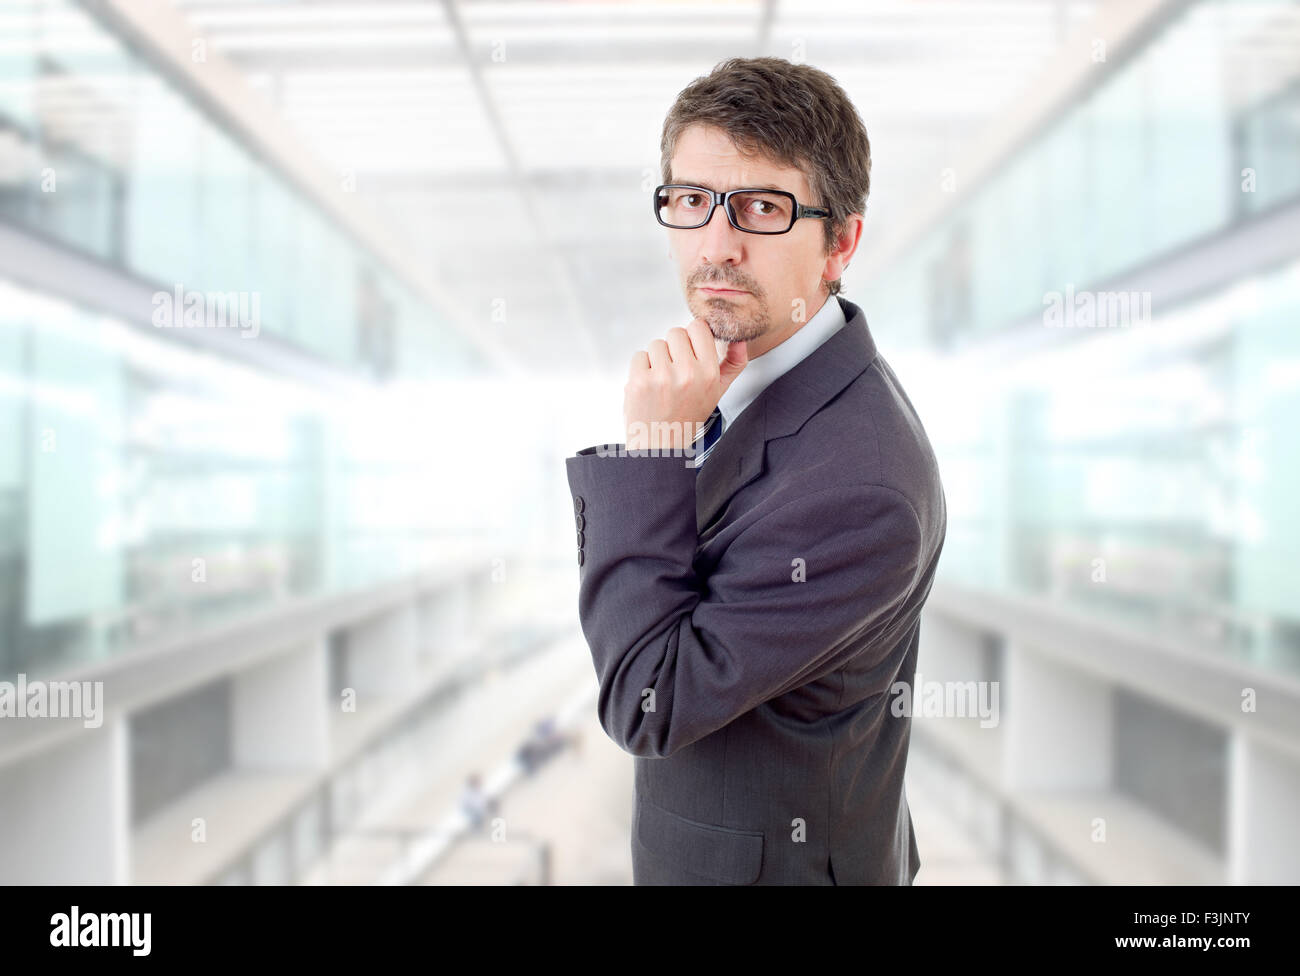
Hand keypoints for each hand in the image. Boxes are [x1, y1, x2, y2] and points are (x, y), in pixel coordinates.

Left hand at [624, 319, 747, 450]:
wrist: (661, 443)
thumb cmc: (687, 416)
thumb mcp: (717, 391)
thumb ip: (733, 364)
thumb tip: (739, 340)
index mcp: (708, 373)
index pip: (698, 327)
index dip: (693, 336)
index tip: (690, 349)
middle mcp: (686, 373)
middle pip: (676, 332)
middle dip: (674, 348)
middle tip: (675, 370)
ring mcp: (661, 376)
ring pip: (656, 344)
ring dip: (657, 358)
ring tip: (662, 380)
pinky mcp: (639, 380)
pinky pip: (639, 355)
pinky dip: (641, 368)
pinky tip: (649, 384)